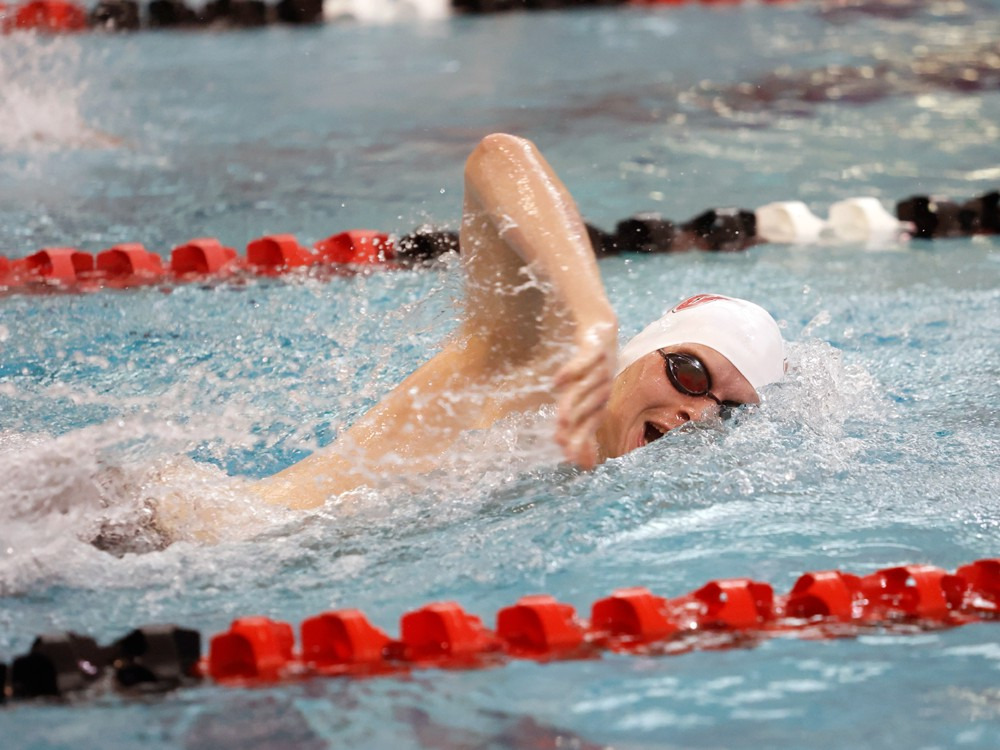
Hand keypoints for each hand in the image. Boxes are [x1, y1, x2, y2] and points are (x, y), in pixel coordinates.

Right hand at [553, 318, 617, 468]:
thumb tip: (566, 448)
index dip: (581, 440)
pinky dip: (571, 371)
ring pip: (585, 388)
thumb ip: (575, 419)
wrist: (602, 327)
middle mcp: (603, 386)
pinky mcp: (596, 348)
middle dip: (577, 428)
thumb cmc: (591, 365)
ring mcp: (602, 367)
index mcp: (600, 398)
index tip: (569, 458)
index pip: (591, 423)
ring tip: (560, 420)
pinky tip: (556, 382)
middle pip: (589, 410)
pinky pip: (584, 361)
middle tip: (562, 444)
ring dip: (573, 404)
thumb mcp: (582, 391)